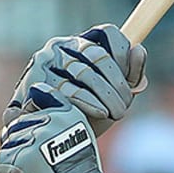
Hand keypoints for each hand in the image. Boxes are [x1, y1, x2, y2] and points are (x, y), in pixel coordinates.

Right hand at [2, 24, 146, 134]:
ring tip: (115, 113)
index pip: (107, 33)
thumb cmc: (83, 112)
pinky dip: (89, 102)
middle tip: (123, 108)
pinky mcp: (34, 83)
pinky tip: (100, 112)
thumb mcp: (112, 93)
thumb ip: (130, 74)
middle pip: (99, 55)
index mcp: (79, 43)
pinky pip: (68, 90)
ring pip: (85, 73)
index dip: (123, 55)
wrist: (48, 139)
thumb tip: (139, 49)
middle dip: (117, 84)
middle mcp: (60, 47)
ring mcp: (45, 63)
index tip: (129, 81)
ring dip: (107, 95)